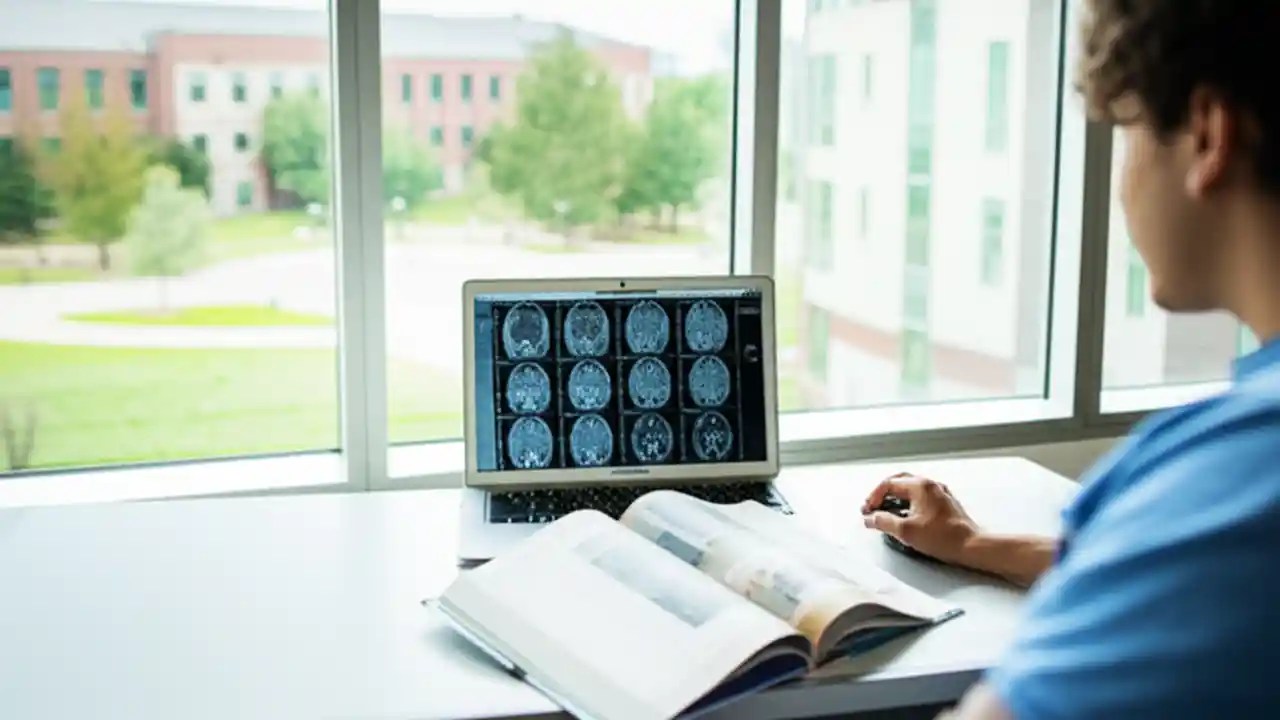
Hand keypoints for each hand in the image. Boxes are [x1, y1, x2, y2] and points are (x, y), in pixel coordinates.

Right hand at [861, 473, 980, 565]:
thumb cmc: (942, 537)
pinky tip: (906, 514)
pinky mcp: (945, 503)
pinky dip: (908, 501)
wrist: (971, 546)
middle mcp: (930, 484)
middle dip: (883, 493)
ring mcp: (939, 492)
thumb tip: (870, 519)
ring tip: (886, 511)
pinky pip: (921, 495)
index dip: (874, 497)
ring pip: (911, 487)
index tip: (868, 511)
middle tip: (873, 507)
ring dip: (895, 497)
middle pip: (899, 481)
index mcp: (920, 486)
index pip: (888, 484)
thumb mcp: (906, 531)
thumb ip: (884, 522)